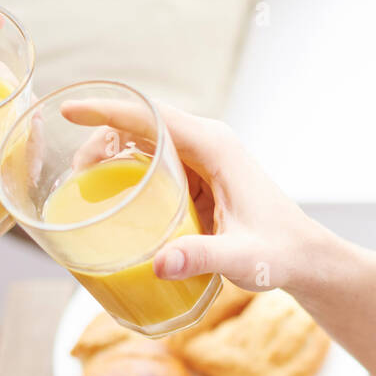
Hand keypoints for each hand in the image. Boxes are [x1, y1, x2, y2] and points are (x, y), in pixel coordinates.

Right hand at [58, 100, 327, 291]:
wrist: (305, 258)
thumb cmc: (279, 253)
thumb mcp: (241, 258)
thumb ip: (202, 257)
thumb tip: (159, 264)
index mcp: (215, 146)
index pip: (151, 116)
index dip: (107, 111)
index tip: (70, 112)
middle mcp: (207, 143)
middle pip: (141, 125)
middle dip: (100, 140)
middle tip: (73, 178)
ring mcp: (203, 160)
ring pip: (146, 144)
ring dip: (111, 157)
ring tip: (83, 188)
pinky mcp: (200, 179)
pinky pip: (156, 165)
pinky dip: (128, 173)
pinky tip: (110, 197)